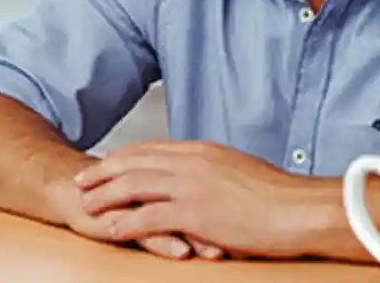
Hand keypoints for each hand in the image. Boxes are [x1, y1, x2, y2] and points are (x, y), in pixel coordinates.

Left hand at [73, 140, 322, 258]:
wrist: (299, 210)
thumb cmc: (278, 197)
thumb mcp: (239, 171)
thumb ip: (214, 171)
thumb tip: (204, 176)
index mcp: (202, 151)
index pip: (151, 149)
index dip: (123, 156)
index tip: (105, 163)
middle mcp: (192, 162)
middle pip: (135, 162)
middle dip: (103, 171)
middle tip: (81, 181)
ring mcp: (192, 186)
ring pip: (135, 186)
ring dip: (106, 195)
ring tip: (86, 205)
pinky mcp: (196, 213)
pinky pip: (151, 216)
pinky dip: (127, 223)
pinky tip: (112, 230)